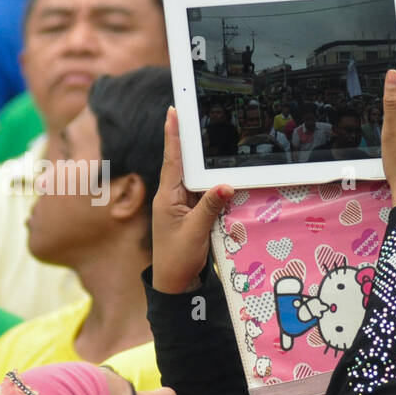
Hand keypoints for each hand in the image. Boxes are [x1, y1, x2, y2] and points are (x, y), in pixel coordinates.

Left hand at [152, 107, 232, 293]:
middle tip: (200, 115)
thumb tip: (226, 184)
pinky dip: (217, 186)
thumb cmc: (178, 258)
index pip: (173, 160)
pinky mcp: (194, 215)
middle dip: (192, 141)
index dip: (174, 135)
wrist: (174, 284)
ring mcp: (184, 205)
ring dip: (208, 164)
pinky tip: (227, 176)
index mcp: (168, 196)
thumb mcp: (195, 231)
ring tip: (217, 140)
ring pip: (199, 179)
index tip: (173, 111)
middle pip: (186, 164)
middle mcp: (174, 196)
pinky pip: (207, 195)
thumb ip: (211, 207)